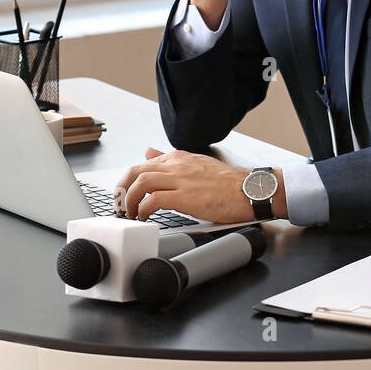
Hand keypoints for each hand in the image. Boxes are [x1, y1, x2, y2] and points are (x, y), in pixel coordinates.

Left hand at [115, 148, 284, 223]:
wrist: (249, 190)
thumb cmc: (228, 183)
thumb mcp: (196, 164)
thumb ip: (171, 160)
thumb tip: (149, 152)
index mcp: (180, 157)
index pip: (144, 163)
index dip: (128, 180)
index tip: (124, 192)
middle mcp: (178, 165)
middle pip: (136, 170)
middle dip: (122, 188)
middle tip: (120, 204)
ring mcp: (181, 180)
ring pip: (141, 182)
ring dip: (130, 200)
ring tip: (130, 212)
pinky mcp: (186, 197)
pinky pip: (153, 200)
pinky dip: (143, 209)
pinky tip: (144, 217)